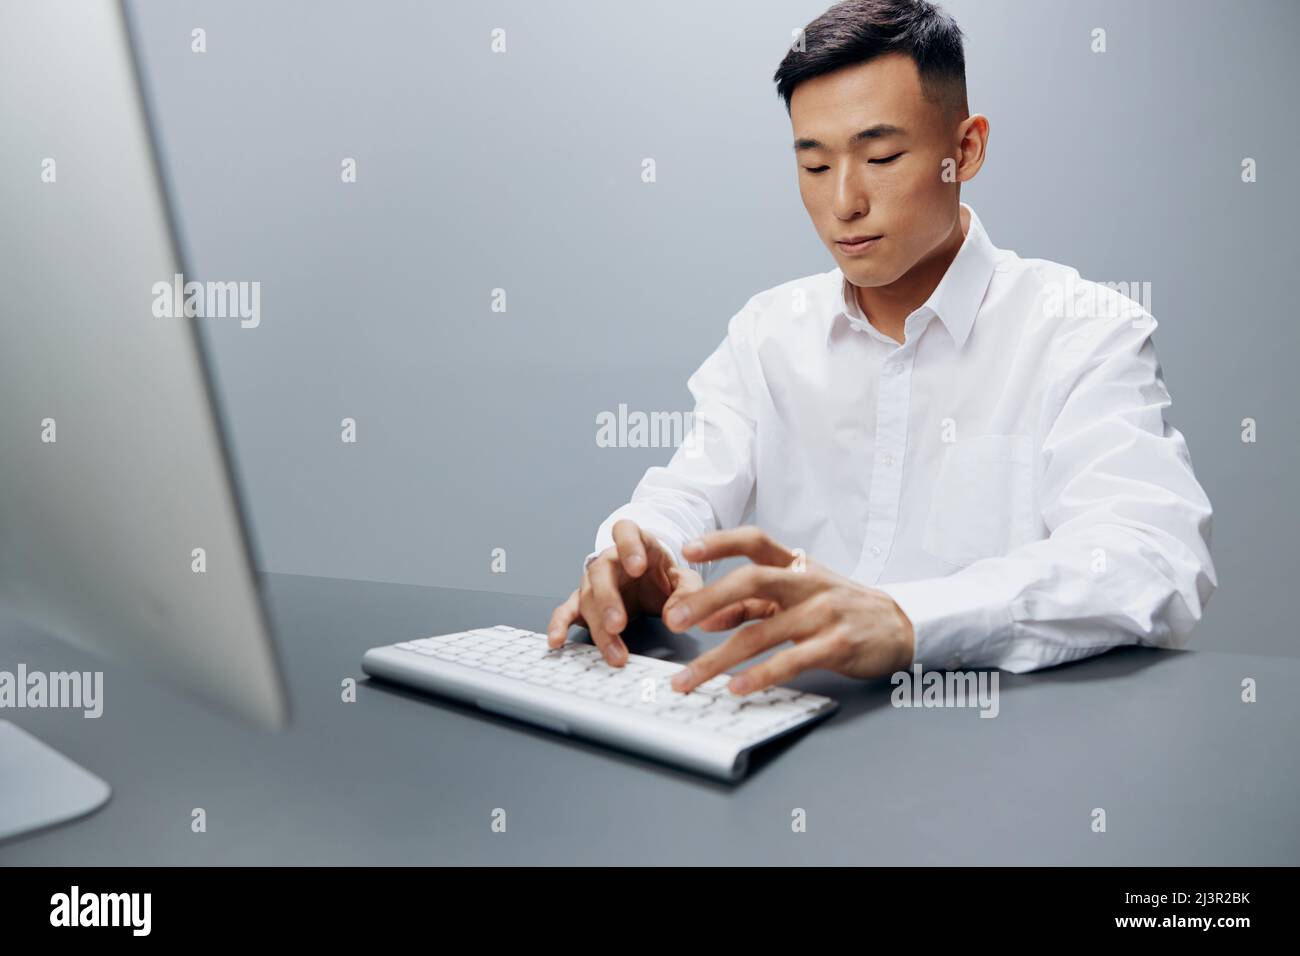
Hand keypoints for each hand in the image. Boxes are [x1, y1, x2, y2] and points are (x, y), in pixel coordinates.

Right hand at [548, 519, 703, 665]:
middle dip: (608, 601)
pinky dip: (559, 625)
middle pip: (600, 574)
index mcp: (636, 543)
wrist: (650, 582)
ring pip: (587, 599)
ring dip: (599, 628)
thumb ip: (686, 591)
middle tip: (618, 625)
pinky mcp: (584, 602)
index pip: (625, 531)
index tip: (637, 567)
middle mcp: (609, 560)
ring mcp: (593, 581)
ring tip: (615, 652)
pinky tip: (557, 640)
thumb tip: (676, 616)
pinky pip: (567, 611)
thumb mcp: (683, 579)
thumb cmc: (663, 576)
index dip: (629, 547)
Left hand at [662, 526, 914, 694]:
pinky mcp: (837, 645)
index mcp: (796, 566)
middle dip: (707, 600)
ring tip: (688, 679)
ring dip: (718, 658)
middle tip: (674, 619)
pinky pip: (790, 661)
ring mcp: (824, 613)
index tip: (685, 550)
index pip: (755, 542)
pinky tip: (737, 687)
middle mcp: (807, 584)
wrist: (901, 625)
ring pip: (761, 633)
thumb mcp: (797, 597)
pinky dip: (760, 676)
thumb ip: (752, 606)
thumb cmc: (839, 608)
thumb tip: (706, 618)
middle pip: (751, 582)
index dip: (720, 542)